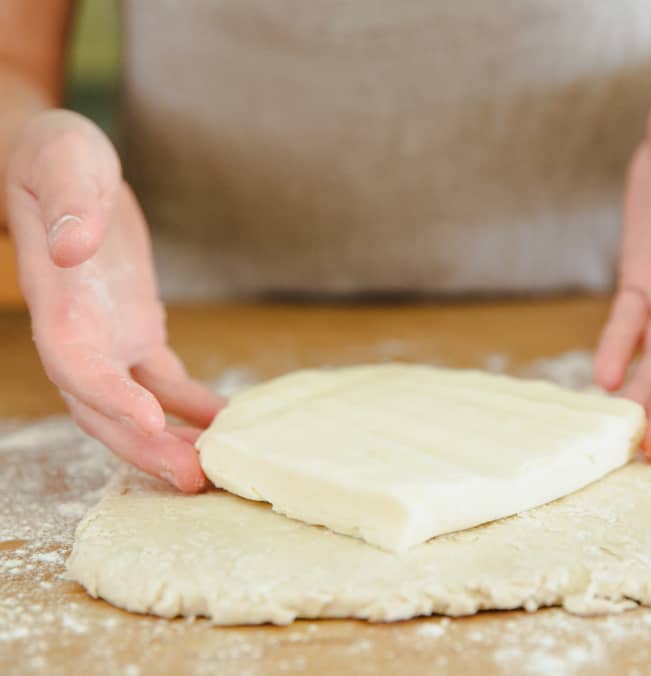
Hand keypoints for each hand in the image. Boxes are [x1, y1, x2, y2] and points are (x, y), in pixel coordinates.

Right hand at [6, 110, 225, 490]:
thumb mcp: (63, 164)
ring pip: (136, 405)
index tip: (153, 421)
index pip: (74, 363)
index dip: (108, 396)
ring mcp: (108, 337)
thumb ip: (66, 206)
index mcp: (58, 300)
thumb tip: (72, 245)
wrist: (62, 164)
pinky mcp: (137, 331)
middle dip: (144, 447)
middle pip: (104, 407)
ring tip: (216, 470)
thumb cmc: (55, 157)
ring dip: (171, 441)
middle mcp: (79, 332)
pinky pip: (165, 382)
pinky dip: (192, 407)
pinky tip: (226, 426)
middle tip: (194, 479)